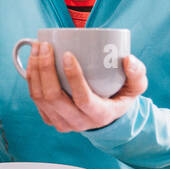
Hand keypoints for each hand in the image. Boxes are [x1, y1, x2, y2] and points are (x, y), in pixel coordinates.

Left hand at [25, 42, 147, 131]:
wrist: (107, 115)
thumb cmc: (120, 96)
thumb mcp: (136, 87)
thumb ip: (137, 74)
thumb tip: (128, 60)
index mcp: (99, 115)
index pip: (83, 99)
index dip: (73, 77)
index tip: (67, 54)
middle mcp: (78, 122)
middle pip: (54, 97)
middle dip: (45, 68)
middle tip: (46, 46)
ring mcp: (61, 122)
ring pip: (40, 98)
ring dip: (35, 70)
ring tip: (38, 47)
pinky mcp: (50, 118)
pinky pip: (35, 98)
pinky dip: (31, 77)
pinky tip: (33, 59)